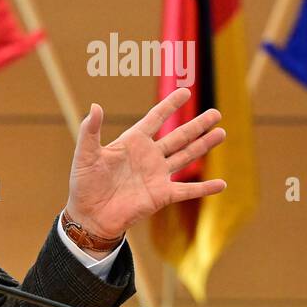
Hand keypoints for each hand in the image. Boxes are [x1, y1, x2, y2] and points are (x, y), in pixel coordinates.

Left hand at [66, 87, 227, 242]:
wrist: (89, 215)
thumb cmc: (84, 184)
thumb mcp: (85, 155)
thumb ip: (90, 131)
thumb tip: (94, 106)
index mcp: (132, 143)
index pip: (155, 119)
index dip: (169, 105)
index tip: (185, 91)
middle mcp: (149, 156)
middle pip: (179, 136)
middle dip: (197, 125)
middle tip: (216, 113)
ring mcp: (157, 175)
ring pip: (186, 156)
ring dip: (204, 146)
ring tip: (221, 133)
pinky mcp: (162, 195)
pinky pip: (187, 190)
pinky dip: (204, 188)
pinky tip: (222, 184)